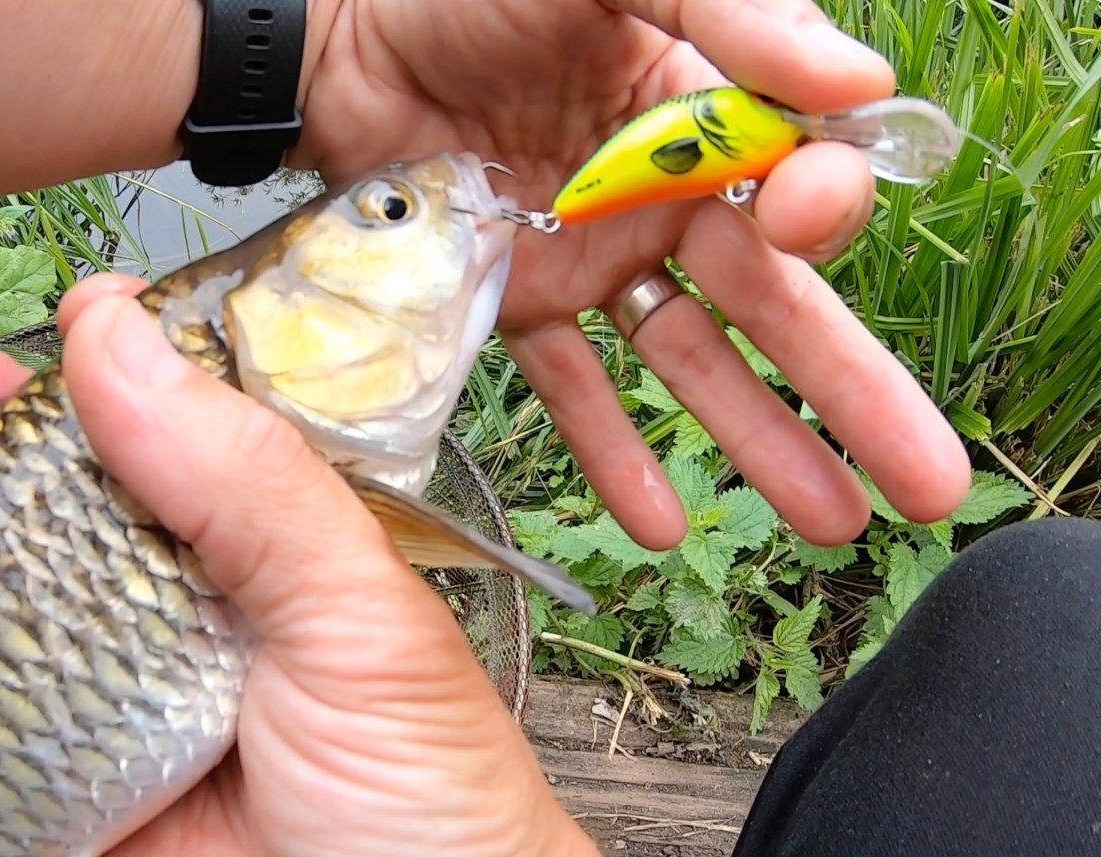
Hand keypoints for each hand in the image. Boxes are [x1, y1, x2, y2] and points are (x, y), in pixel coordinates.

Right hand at [0, 275, 599, 856]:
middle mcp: (197, 610)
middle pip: (83, 499)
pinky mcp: (69, 778)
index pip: (196, 429)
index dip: (129, 367)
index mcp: (281, 551)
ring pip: (10, 593)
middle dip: (2, 439)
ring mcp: (126, 694)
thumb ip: (252, 481)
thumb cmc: (427, 798)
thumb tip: (124, 343)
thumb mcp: (359, 619)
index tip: (69, 321)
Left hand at [290, 0, 971, 548]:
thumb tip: (859, 80)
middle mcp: (657, 199)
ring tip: (827, 523)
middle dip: (850, 392)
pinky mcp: (516, 301)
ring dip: (754, 441)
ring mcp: (589, 259)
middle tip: (926, 483)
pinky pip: (570, 386)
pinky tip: (659, 524)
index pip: (793, 187)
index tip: (802, 216)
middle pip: (771, 304)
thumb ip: (731, 14)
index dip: (820, 214)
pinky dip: (609, 452)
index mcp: (699, 113)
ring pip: (688, 361)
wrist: (335, 40)